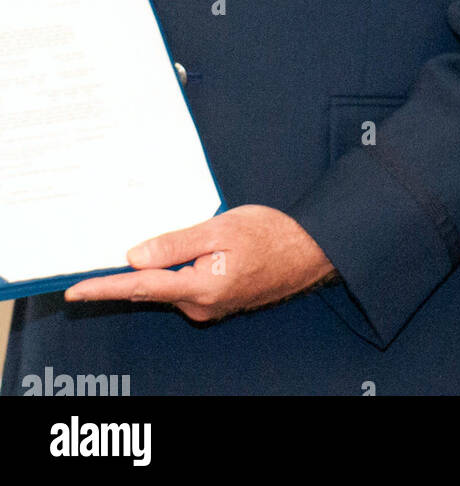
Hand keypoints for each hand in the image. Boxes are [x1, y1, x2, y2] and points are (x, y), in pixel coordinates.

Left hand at [64, 205, 334, 322]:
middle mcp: (200, 305)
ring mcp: (209, 307)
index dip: (105, 288)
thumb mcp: (222, 229)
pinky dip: (186, 267)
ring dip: (171, 263)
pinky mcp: (217, 301)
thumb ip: (176, 243)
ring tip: (201, 234)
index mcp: (199, 287)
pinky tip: (205, 248)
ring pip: (173, 283)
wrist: (310, 251)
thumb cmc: (272, 236)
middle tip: (146, 237)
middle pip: (155, 286)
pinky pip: (188, 285)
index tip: (75, 291)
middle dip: (142, 265)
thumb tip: (136, 256)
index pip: (140, 288)